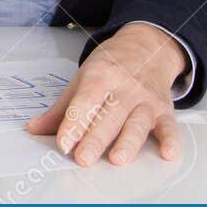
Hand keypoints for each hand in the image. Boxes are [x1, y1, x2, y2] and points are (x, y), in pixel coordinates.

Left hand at [26, 22, 185, 166]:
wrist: (147, 46)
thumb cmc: (111, 66)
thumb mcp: (82, 79)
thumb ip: (62, 109)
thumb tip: (34, 129)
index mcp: (99, 76)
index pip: (84, 102)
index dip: (73, 123)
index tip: (63, 143)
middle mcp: (124, 87)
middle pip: (109, 116)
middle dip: (95, 138)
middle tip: (83, 158)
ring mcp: (146, 99)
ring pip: (137, 123)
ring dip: (128, 142)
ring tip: (117, 159)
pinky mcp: (165, 110)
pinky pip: (170, 127)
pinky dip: (171, 140)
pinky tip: (168, 154)